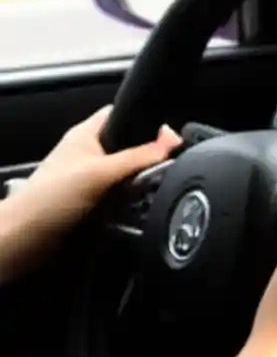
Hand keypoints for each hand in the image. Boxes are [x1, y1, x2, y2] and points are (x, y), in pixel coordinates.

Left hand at [0, 106, 180, 282]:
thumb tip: (173, 139)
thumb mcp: (100, 172)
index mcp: (85, 135)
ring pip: (127, 173)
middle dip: (149, 154)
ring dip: (141, 180)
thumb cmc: (48, 199)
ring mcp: (89, 180)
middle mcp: (88, 155)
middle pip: (129, 146)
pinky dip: (132, 200)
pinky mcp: (92, 204)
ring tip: (159, 183)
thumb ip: (139, 156)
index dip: (145, 117)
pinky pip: (121, 196)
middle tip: (171, 161)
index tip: (170, 130)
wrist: (23, 241)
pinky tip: (143, 204)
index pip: (121, 114)